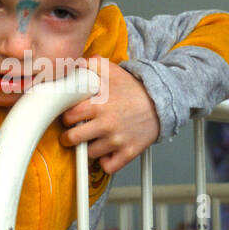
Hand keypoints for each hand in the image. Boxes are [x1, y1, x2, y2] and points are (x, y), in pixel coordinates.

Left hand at [58, 57, 160, 174]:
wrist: (162, 103)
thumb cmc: (135, 90)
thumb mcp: (113, 71)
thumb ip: (92, 65)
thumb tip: (76, 63)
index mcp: (98, 105)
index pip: (68, 117)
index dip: (66, 117)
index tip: (70, 118)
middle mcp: (106, 124)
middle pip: (72, 139)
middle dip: (70, 137)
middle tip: (74, 133)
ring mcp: (117, 140)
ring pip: (89, 154)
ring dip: (89, 148)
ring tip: (94, 140)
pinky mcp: (128, 152)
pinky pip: (108, 166)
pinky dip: (105, 162)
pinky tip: (107, 151)